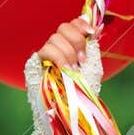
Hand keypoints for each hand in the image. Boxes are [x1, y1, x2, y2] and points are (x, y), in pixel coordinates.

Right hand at [24, 17, 102, 134]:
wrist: (72, 110)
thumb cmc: (82, 92)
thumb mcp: (92, 67)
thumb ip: (92, 46)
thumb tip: (98, 25)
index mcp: (70, 46)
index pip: (72, 24)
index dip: (80, 24)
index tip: (91, 32)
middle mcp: (57, 48)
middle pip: (63, 27)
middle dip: (76, 40)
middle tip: (82, 59)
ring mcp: (45, 56)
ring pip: (55, 39)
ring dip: (68, 53)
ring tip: (74, 70)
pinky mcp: (35, 64)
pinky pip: (45, 50)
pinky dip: (58, 58)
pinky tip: (65, 70)